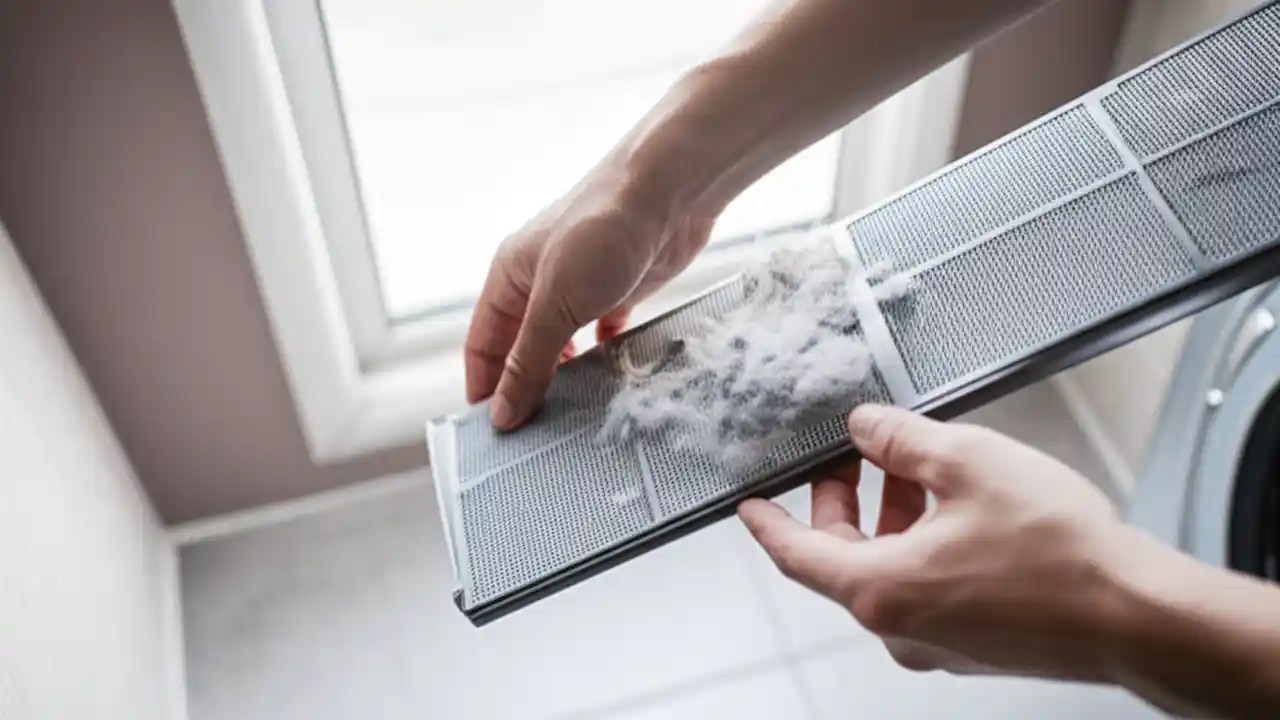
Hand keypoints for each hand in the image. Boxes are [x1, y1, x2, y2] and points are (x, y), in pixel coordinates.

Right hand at [464, 166, 714, 429]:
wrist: (671, 192)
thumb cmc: (603, 232)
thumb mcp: (556, 303)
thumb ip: (528, 361)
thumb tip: (500, 414)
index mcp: (509, 278)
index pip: (482, 344)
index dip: (483, 387)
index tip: (493, 435)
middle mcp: (540, 282)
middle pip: (521, 348)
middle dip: (525, 390)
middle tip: (536, 440)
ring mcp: (582, 286)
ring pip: (563, 345)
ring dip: (565, 378)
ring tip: (573, 419)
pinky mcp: (620, 290)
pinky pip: (603, 334)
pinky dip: (603, 359)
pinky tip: (609, 382)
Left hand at [738, 404, 1140, 681]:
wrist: (1137, 616)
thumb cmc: (1061, 554)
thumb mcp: (968, 462)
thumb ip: (900, 439)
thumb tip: (864, 427)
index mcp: (880, 589)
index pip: (794, 553)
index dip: (766, 523)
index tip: (747, 505)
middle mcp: (900, 627)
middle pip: (841, 557)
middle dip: (842, 501)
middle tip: (855, 456)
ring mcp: (937, 642)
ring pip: (888, 570)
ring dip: (891, 519)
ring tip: (919, 469)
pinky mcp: (973, 644)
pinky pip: (925, 588)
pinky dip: (923, 546)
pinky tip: (955, 508)